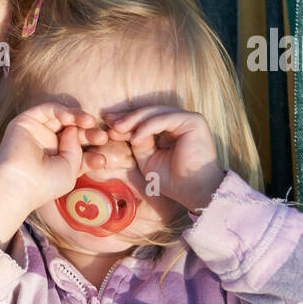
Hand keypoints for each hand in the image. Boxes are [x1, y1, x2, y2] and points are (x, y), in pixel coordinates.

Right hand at [0, 103, 108, 245]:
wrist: (20, 183)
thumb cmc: (46, 183)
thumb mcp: (71, 169)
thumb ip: (77, 148)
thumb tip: (73, 129)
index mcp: (58, 159)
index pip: (79, 149)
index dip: (93, 151)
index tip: (102, 161)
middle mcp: (47, 144)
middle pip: (74, 131)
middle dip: (89, 133)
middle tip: (102, 138)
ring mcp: (37, 132)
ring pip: (62, 118)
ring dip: (79, 118)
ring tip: (91, 123)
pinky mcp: (26, 121)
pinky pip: (48, 110)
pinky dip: (63, 111)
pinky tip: (74, 119)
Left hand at [104, 106, 224, 212]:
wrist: (194, 192)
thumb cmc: (173, 180)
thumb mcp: (148, 158)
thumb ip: (138, 142)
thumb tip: (119, 127)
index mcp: (172, 128)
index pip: (146, 118)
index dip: (126, 120)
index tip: (107, 124)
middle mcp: (181, 120)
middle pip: (149, 112)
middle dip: (127, 117)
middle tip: (109, 122)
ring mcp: (188, 119)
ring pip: (155, 112)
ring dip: (134, 120)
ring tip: (117, 129)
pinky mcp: (193, 121)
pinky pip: (164, 119)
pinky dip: (147, 127)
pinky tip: (134, 138)